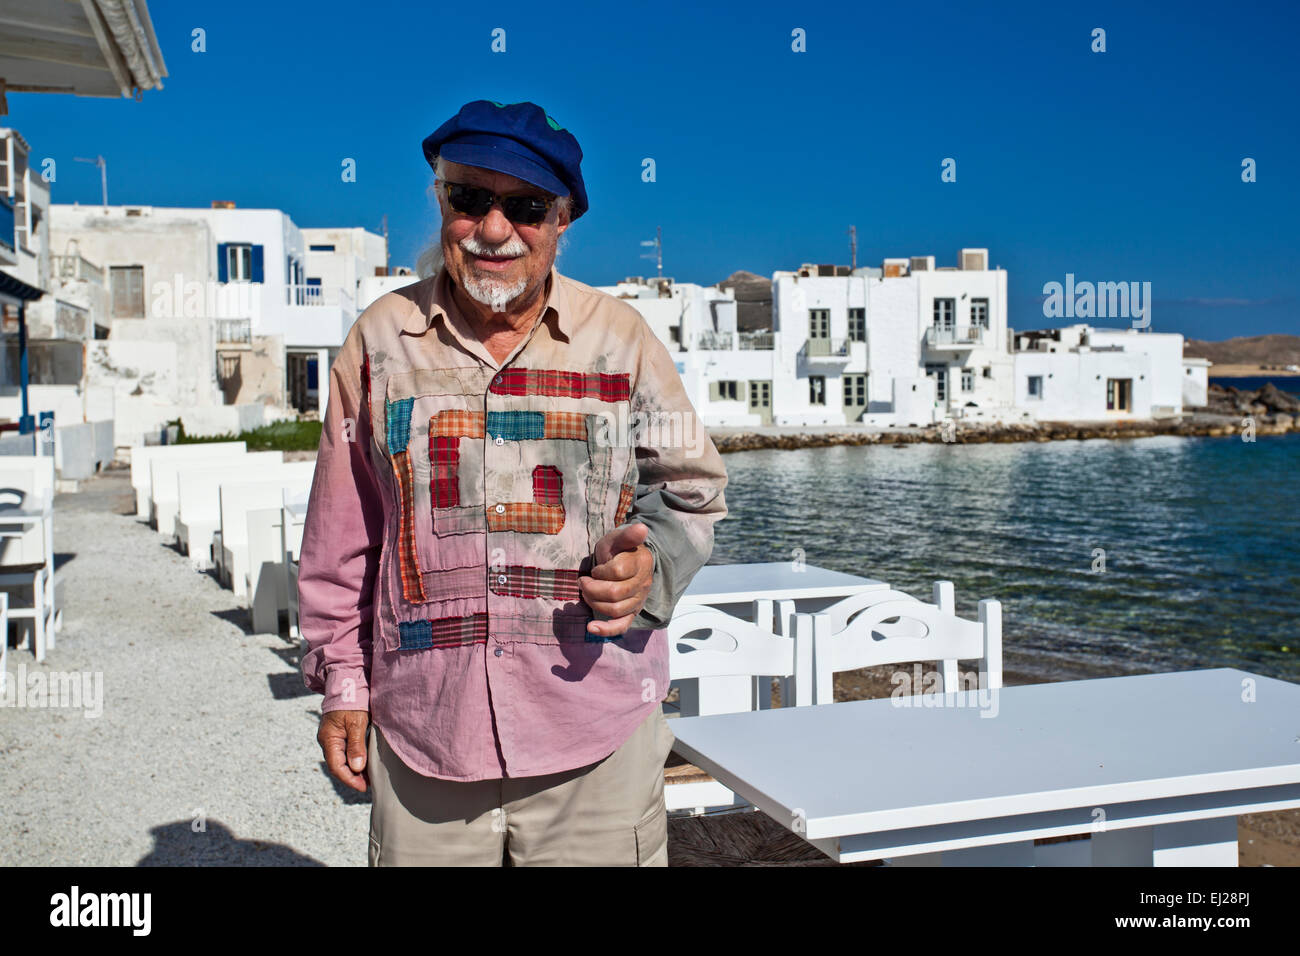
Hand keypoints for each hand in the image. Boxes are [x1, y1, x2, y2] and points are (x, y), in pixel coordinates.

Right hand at [317, 709, 369, 791]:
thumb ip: (356, 746)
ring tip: (368, 777)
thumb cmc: (352, 701)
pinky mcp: (339, 733)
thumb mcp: (356, 723)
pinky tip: (364, 763)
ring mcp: (332, 737)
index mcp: (329, 739)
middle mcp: (328, 740)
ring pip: (341, 759)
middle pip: (338, 765)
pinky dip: (354, 759)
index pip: (337, 767)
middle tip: (369, 785)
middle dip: (352, 777)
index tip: (363, 787)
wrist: (347, 682)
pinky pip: (344, 751)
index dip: (350, 779)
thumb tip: (356, 768)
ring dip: (354, 769)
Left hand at [579, 522, 653, 637]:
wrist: (627, 563)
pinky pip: (621, 625)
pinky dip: (606, 630)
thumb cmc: (619, 551)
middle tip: (583, 581)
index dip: (600, 571)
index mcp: (640, 564)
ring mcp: (638, 601)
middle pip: (614, 593)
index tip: (595, 568)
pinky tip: (591, 627)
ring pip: (615, 609)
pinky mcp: (631, 613)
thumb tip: (642, 528)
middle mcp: (642, 584)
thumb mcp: (618, 539)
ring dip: (594, 602)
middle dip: (592, 588)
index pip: (617, 571)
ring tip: (586, 593)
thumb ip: (627, 535)